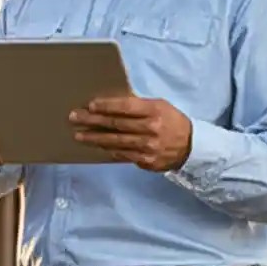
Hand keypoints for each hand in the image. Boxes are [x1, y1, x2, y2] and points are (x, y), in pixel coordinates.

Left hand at [68, 96, 192, 171]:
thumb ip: (138, 105)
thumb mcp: (159, 106)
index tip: (90, 105)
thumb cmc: (171, 121)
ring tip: (78, 135)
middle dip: (92, 121)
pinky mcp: (146, 161)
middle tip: (74, 118)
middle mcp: (151, 129)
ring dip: (94, 138)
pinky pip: (122, 154)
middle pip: (116, 124)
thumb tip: (110, 104)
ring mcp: (148, 147)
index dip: (106, 106)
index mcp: (154, 111)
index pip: (125, 107)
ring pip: (116, 141)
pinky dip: (108, 149)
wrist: (192, 147)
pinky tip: (96, 146)